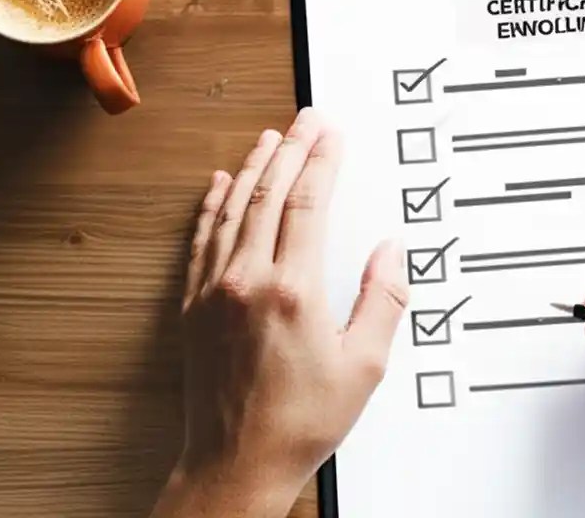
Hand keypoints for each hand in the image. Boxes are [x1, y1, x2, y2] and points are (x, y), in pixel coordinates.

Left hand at [152, 109, 409, 517]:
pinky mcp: (193, 308)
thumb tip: (390, 252)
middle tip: (305, 121)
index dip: (321, 162)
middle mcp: (248, 282)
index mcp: (294, 290)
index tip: (331, 136)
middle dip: (290, 150)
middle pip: (268, 195)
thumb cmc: (300, 422)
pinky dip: (211, 206)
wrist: (237, 463)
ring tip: (268, 140)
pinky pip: (201, 240)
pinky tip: (218, 186)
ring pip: (231, 210)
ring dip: (251, 169)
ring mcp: (214, 292)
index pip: (308, 204)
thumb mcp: (365, 366)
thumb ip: (382, 301)